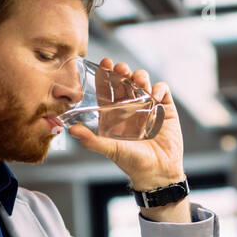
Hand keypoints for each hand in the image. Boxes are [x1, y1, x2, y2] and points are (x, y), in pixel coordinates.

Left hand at [67, 57, 184, 190]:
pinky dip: (159, 88)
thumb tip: (71, 130)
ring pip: (143, 81)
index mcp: (115, 113)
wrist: (157, 173)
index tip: (104, 64)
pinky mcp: (166, 109)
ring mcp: (149, 106)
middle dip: (122, 70)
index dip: (106, 73)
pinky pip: (163, 90)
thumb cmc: (132, 162)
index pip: (108, 87)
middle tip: (120, 69)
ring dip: (140, 76)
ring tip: (139, 81)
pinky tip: (155, 96)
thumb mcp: (110, 149)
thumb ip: (91, 140)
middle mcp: (131, 107)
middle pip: (125, 80)